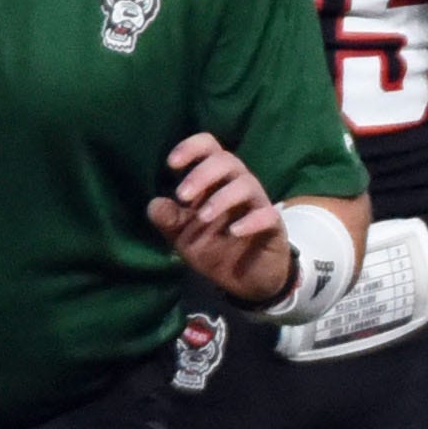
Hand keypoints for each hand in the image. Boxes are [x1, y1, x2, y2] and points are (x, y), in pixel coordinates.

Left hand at [148, 132, 291, 302]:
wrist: (246, 281)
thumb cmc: (216, 248)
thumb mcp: (184, 237)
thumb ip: (170, 220)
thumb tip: (154, 204)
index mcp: (216, 181)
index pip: (209, 148)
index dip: (191, 148)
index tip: (171, 164)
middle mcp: (238, 186)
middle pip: (227, 160)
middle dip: (202, 174)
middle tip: (182, 195)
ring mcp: (257, 204)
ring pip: (246, 184)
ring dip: (222, 197)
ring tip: (203, 217)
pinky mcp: (273, 226)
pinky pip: (267, 215)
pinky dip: (250, 221)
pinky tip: (234, 232)